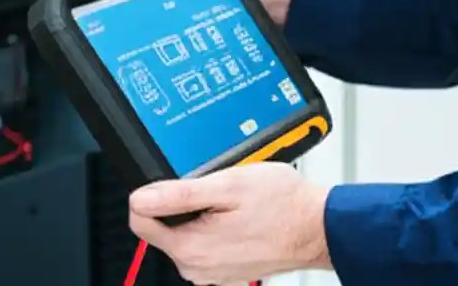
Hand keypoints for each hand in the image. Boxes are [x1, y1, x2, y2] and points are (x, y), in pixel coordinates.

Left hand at [129, 163, 331, 283]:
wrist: (318, 227)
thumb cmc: (282, 205)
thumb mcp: (226, 185)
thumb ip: (178, 194)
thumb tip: (140, 198)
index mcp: (190, 248)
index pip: (139, 220)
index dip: (150, 195)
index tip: (172, 184)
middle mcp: (196, 267)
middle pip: (161, 227)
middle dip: (178, 204)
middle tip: (212, 190)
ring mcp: (211, 272)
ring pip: (183, 234)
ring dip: (198, 214)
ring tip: (228, 203)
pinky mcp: (225, 270)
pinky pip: (203, 243)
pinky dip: (212, 227)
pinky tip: (235, 217)